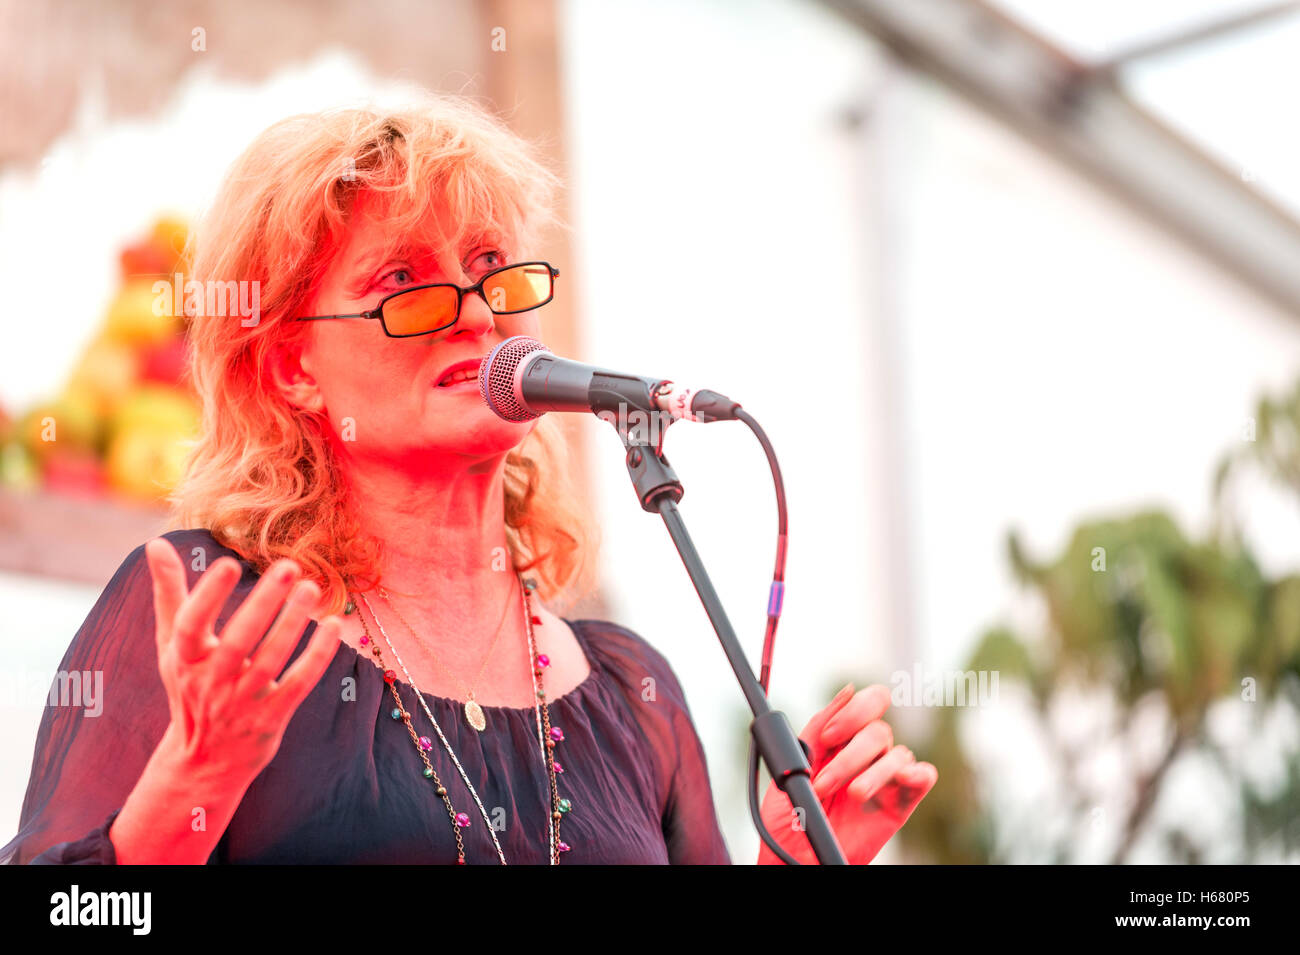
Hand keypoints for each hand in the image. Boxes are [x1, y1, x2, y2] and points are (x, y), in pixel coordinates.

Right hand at [145, 537, 342, 779]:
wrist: (204, 761)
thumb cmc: (191, 687)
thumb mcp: (172, 645)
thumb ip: (169, 594)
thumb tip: (155, 543)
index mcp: (184, 660)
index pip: (190, 627)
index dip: (207, 596)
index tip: (229, 562)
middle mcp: (210, 683)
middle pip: (237, 642)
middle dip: (263, 604)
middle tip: (289, 567)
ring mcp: (242, 703)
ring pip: (271, 661)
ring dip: (293, 624)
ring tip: (311, 588)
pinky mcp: (271, 719)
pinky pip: (298, 684)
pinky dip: (317, 656)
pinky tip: (334, 624)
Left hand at [756, 683, 936, 864]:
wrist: (793, 858)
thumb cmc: (790, 815)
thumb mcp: (795, 764)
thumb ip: (819, 726)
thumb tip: (848, 690)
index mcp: (843, 738)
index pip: (867, 704)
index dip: (853, 713)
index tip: (828, 737)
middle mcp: (867, 754)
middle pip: (879, 730)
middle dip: (849, 756)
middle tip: (824, 782)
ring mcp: (885, 778)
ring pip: (898, 753)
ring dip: (871, 774)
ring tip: (850, 796)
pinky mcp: (900, 803)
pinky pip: (923, 776)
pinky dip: (915, 773)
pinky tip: (896, 783)